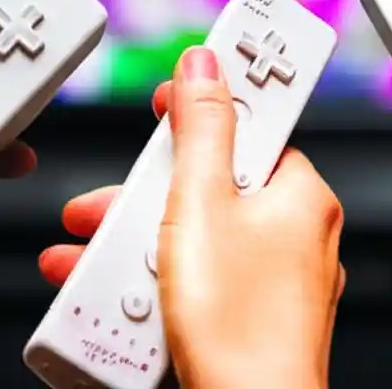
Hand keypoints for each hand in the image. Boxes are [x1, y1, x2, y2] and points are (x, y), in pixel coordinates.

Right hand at [39, 47, 343, 388]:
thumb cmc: (239, 325)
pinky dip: (160, 282)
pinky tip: (119, 298)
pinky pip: (203, 281)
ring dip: (137, 245)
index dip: (201, 109)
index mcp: (301, 195)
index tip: (167, 99)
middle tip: (106, 206)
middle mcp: (299, 235)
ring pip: (199, 238)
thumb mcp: (201, 203)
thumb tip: (206, 67)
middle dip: (144, 197)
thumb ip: (200, 129)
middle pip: (212, 187)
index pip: (251, 125)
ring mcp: (278, 281)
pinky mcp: (254, 320)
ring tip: (91, 261)